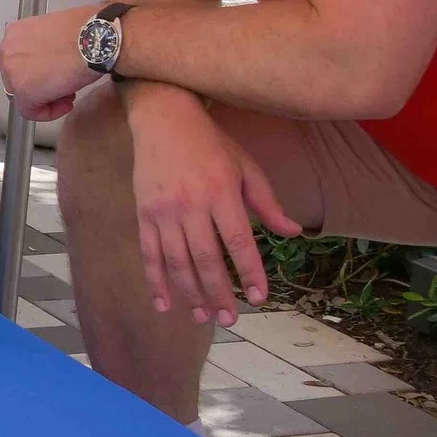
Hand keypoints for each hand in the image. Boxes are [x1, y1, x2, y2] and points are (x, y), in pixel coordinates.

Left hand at [0, 4, 103, 120]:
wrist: (92, 42)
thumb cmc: (83, 32)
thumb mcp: (55, 29)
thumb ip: (43, 44)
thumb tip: (50, 57)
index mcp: (14, 33)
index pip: (19, 60)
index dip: (38, 69)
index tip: (57, 72)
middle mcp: (6, 51)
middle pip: (19, 77)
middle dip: (41, 84)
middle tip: (64, 83)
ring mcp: (11, 73)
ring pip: (23, 95)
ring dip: (46, 97)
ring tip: (69, 93)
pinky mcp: (23, 93)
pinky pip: (29, 111)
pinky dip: (48, 112)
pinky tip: (67, 105)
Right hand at [127, 91, 300, 325]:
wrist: (162, 117)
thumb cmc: (210, 142)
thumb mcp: (246, 166)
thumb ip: (267, 202)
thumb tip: (293, 233)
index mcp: (221, 193)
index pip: (238, 242)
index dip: (249, 272)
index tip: (258, 297)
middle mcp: (191, 205)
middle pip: (207, 259)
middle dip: (219, 293)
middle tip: (230, 319)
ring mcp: (164, 211)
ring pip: (177, 262)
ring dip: (190, 294)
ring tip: (203, 317)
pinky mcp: (143, 214)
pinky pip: (149, 254)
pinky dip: (155, 281)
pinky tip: (164, 304)